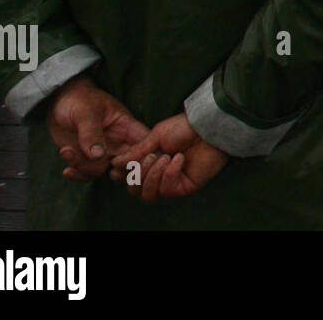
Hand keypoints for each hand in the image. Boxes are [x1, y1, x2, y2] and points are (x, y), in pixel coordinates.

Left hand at [46, 75, 149, 181]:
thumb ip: (92, 133)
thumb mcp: (86, 112)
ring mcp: (103, 153)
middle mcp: (118, 143)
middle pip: (127, 164)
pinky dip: (77, 175)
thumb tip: (97, 156)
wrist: (58, 102)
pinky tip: (67, 170)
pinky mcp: (87, 159)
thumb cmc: (79, 99)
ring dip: (83, 167)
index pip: (143, 144)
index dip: (139, 158)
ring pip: (103, 171)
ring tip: (66, 151)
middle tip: (94, 163)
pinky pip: (88, 175)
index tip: (118, 162)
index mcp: (127, 127)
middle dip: (111, 170)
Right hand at [114, 113, 229, 202]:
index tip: (117, 169)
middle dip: (138, 175)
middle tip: (150, 157)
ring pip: (149, 195)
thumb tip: (115, 163)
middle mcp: (159, 174)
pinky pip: (167, 190)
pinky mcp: (185, 187)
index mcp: (150, 161)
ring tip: (165, 157)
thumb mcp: (155, 136)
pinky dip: (169, 174)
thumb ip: (136, 152)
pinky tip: (179, 159)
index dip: (122, 176)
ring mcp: (171, 182)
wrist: (207, 128)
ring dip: (153, 175)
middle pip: (136, 191)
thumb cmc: (184, 127)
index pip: (130, 178)